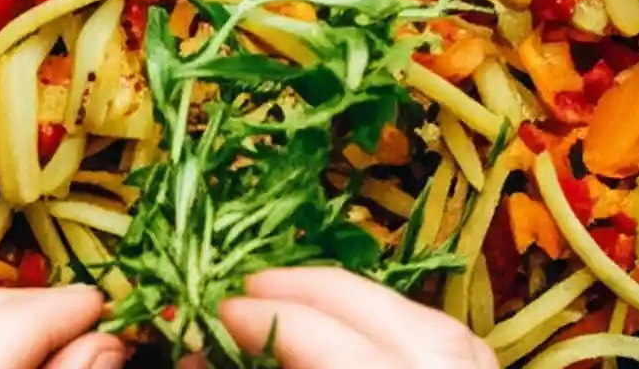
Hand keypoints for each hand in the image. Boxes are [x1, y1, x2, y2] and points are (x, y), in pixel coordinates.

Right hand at [181, 267, 499, 368]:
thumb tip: (199, 349)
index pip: (325, 339)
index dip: (260, 316)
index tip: (213, 310)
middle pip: (376, 310)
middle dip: (301, 288)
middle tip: (240, 288)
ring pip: (417, 314)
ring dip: (345, 298)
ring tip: (287, 295)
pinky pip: (439, 335)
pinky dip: (388, 321)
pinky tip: (351, 322)